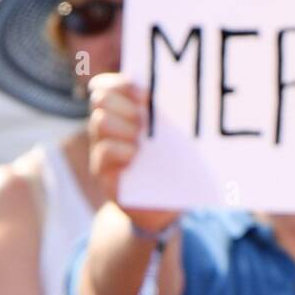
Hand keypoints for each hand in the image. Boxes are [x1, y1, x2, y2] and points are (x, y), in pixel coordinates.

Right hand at [87, 73, 177, 235]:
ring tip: (142, 139)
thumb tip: (194, 102)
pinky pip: (104, 152)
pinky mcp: (104, 175)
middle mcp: (108, 130)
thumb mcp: (175, 143)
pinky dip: (122, 150)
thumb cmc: (173, 171)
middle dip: (124, 102)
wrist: (165, 212)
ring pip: (100, 121)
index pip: (107, 86)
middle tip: (145, 116)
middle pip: (100, 98)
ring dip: (124, 126)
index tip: (147, 92)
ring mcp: (102, 151)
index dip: (122, 83)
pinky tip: (136, 156)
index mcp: (122, 115)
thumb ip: (173, 122)